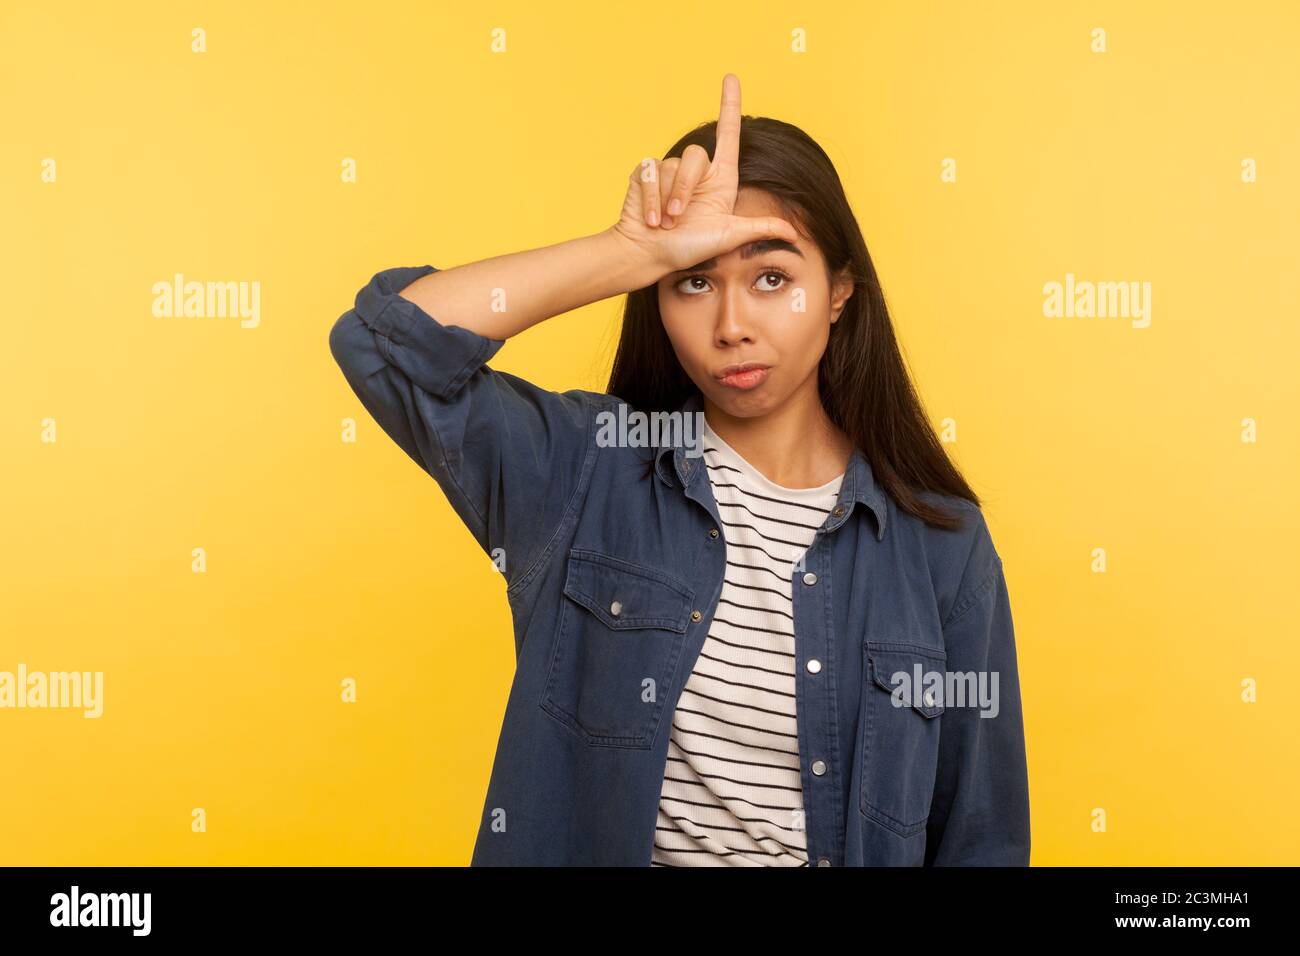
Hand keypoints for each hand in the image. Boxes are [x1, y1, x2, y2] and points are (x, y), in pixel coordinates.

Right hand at [609, 73, 799, 278]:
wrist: (649, 256)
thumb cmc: (687, 249)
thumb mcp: (728, 237)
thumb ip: (759, 228)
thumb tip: (795, 233)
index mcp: (720, 180)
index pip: (728, 135)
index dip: (730, 105)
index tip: (731, 78)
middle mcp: (696, 172)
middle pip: (695, 155)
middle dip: (684, 188)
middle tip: (677, 218)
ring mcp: (667, 172)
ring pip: (671, 165)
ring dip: (667, 198)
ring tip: (663, 223)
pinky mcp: (644, 174)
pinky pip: (649, 172)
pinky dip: (650, 198)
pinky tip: (649, 218)